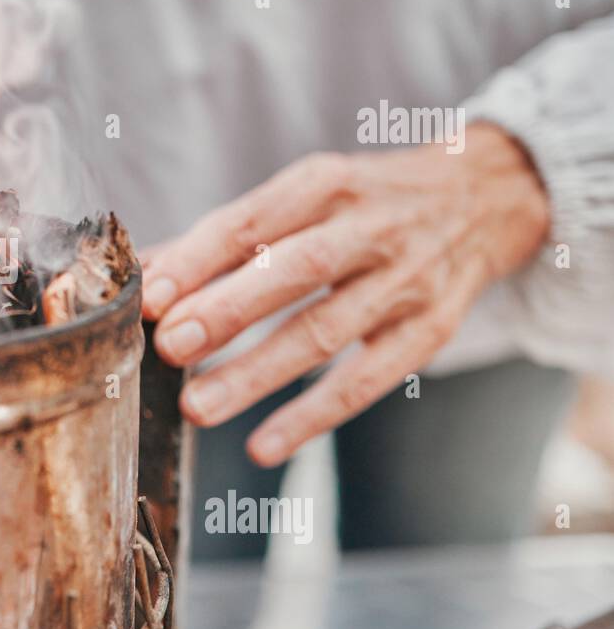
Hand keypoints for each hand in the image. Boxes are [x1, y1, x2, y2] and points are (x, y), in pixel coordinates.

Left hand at [141, 124, 549, 465]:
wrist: (486, 195)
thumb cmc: (364, 202)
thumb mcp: (305, 195)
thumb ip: (224, 237)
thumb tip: (143, 271)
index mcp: (326, 184)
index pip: (253, 220)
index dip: (200, 259)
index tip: (153, 298)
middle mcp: (371, 227)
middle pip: (295, 270)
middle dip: (229, 310)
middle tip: (172, 347)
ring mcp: (406, 280)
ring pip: (327, 330)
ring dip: (258, 372)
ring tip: (198, 406)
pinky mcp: (430, 330)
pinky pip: (367, 379)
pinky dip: (313, 414)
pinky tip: (263, 444)